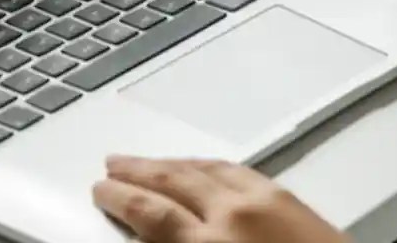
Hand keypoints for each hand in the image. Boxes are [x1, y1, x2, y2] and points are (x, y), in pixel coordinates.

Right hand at [93, 156, 347, 242]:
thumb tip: (153, 238)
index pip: (151, 213)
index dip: (120, 199)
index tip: (101, 188)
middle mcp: (238, 216)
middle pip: (176, 179)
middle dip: (140, 169)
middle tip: (114, 162)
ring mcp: (270, 203)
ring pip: (209, 168)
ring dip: (175, 162)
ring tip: (152, 161)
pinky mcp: (294, 203)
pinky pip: (241, 171)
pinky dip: (212, 166)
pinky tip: (209, 168)